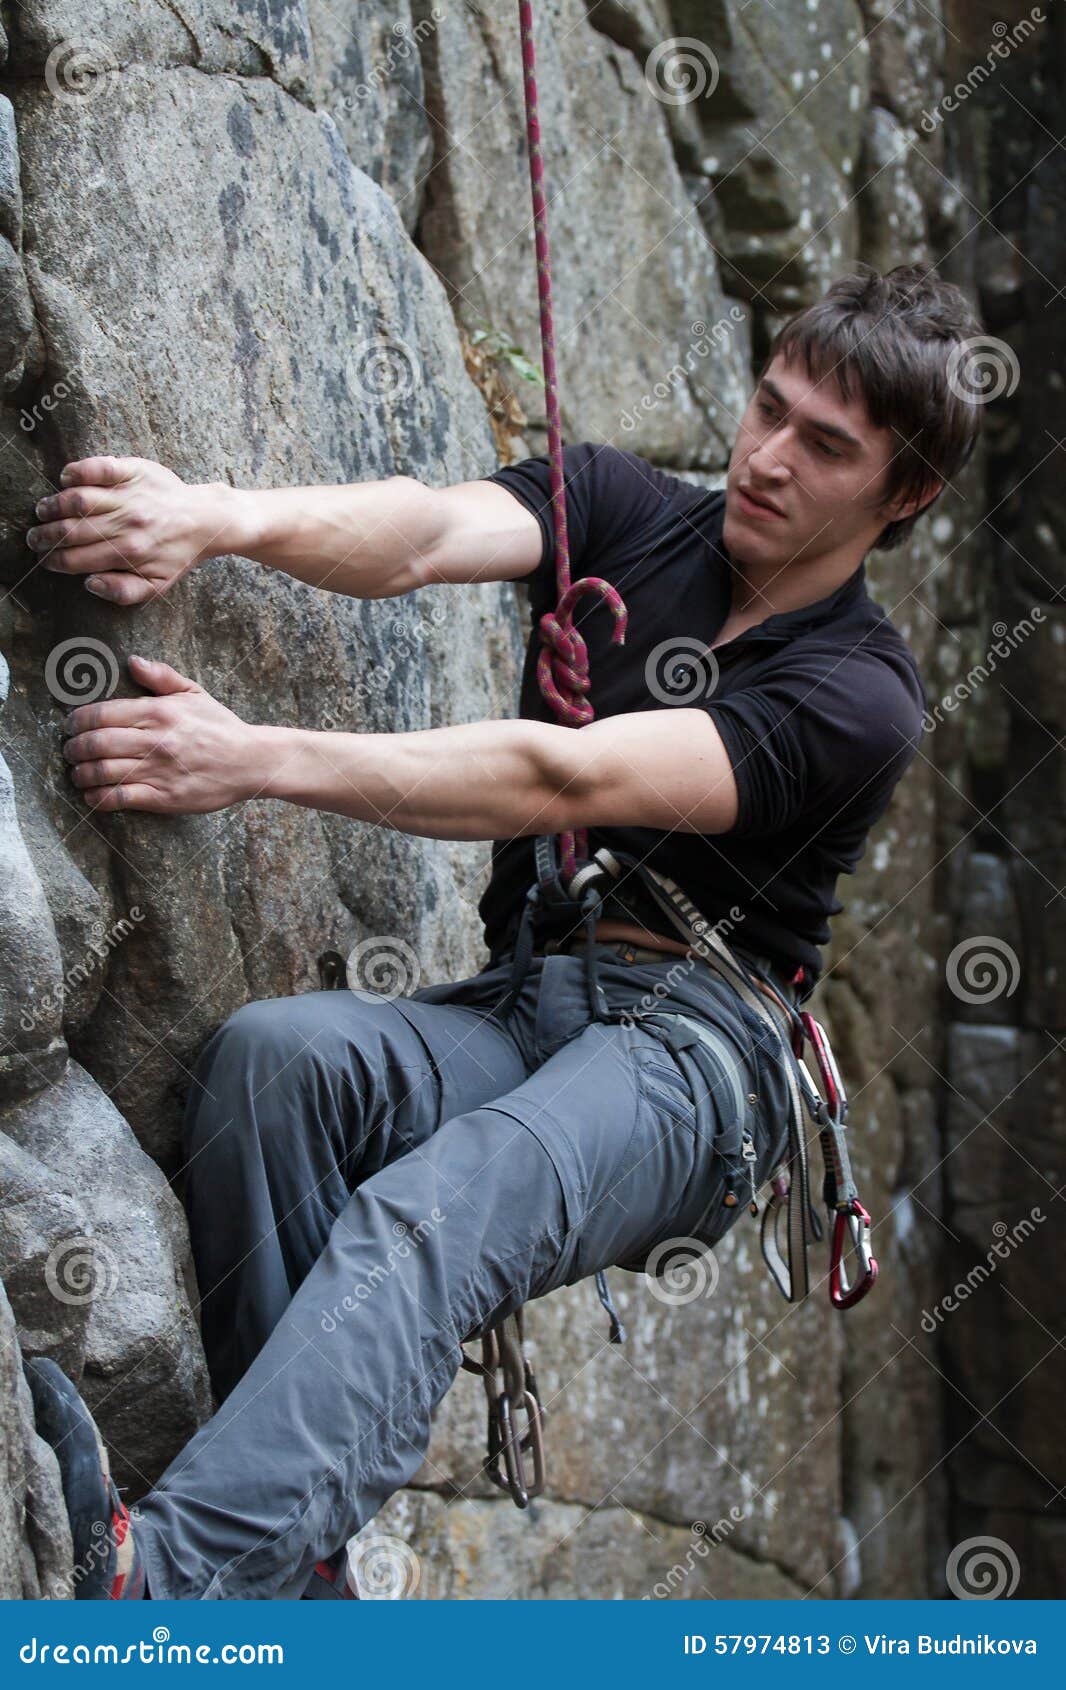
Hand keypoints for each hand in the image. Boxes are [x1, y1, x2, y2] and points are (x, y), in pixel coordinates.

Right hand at [26, 457, 230, 605]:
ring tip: (43, 510)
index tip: (44, 558)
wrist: (205, 520)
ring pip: (79, 499)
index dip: (55, 560)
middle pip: (73, 529)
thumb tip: (89, 583)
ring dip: (54, 505)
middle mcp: (127, 523)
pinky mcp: (134, 471)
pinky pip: (99, 467)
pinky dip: (77, 471)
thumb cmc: (176, 554)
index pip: (79, 558)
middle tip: (35, 536)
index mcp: (130, 553)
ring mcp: (130, 496)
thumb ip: (123, 592)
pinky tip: (66, 478)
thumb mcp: (157, 585)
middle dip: (47, 535)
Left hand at [61, 655, 263, 813]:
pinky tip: (92, 795)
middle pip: (96, 744)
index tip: (69, 726)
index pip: (102, 714)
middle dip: (73, 749)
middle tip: (69, 751)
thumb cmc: (220, 727)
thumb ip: (161, 677)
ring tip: (77, 774)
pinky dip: (99, 798)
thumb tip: (131, 661)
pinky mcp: (164, 797)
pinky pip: (120, 798)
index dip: (76, 721)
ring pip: (103, 772)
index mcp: (159, 712)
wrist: (250, 762)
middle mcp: (155, 741)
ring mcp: (158, 771)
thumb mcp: (194, 693)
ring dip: (81, 774)